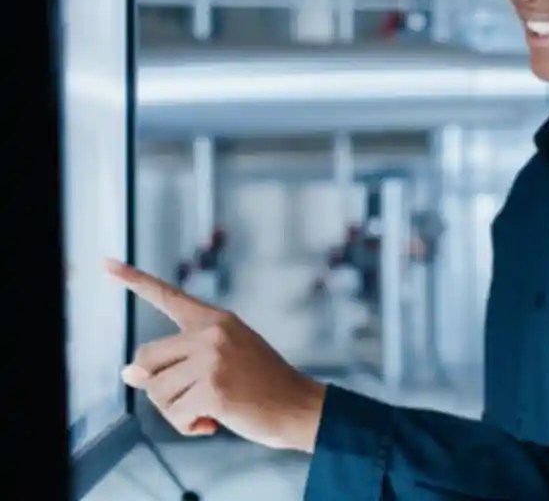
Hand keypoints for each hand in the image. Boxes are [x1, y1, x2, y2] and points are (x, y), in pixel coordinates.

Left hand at [104, 259, 326, 451]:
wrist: (299, 407)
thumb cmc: (261, 386)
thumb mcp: (221, 362)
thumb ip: (177, 361)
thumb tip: (128, 373)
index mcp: (216, 319)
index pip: (168, 296)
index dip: (134, 280)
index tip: (106, 263)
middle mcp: (212, 333)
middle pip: (145, 359)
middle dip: (158, 386)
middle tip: (191, 397)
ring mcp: (213, 360)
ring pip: (156, 391)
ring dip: (176, 410)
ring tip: (209, 410)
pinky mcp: (213, 389)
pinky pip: (174, 414)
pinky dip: (188, 426)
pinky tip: (213, 423)